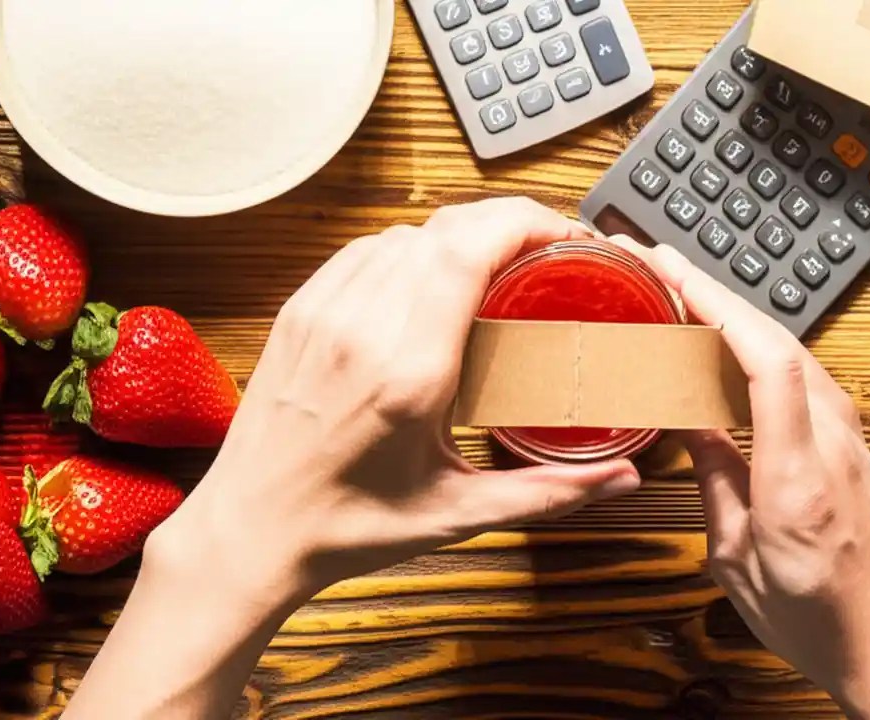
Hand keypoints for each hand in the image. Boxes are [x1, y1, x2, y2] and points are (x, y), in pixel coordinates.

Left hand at [66, 199, 643, 719]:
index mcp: (408, 372)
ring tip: (492, 264)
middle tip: (544, 247)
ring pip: (403, 231)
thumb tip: (621, 478)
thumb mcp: (459, 513)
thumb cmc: (346, 527)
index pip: (469, 249)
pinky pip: (362, 250)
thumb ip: (551, 492)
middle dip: (504, 221)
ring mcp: (323, 312)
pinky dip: (407, 249)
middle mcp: (361, 328)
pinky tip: (428, 279)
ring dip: (455, 234)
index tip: (563, 233)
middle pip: (444, 227)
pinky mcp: (298, 311)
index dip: (525, 221)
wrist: (248, 532)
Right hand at [638, 244, 869, 718]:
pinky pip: (801, 375)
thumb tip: (687, 419)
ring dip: (737, 316)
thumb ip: (713, 480)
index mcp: (797, 479)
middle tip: (661, 267)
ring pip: (792, 351)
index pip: (768, 362)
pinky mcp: (851, 443)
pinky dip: (759, 348)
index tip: (674, 274)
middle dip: (715, 294)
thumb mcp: (738, 560)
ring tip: (685, 297)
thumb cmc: (821, 618)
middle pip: (779, 340)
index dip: (718, 306)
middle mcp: (832, 446)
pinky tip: (731, 347)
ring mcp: (849, 439)